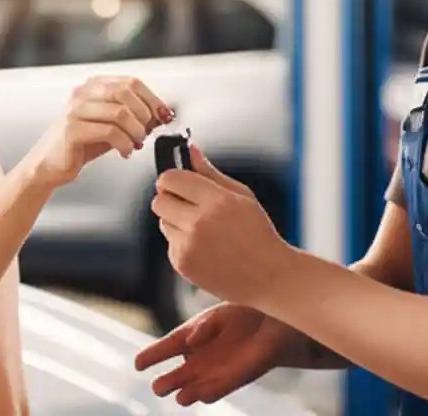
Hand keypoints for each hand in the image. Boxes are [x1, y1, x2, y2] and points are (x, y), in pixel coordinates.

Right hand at [25, 76, 171, 188]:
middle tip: (146, 132)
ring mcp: (75, 110)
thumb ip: (134, 116)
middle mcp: (83, 93)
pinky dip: (125, 144)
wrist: (50, 164)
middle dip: (144, 114)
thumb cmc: (81, 144)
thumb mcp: (112, 125)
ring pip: (121, 112)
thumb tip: (162, 113)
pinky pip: (110, 132)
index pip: (131, 82)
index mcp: (93, 86)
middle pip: (126, 92)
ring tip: (135, 144)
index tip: (165, 114)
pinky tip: (125, 152)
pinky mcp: (72, 130)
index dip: (153, 99)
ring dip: (136, 132)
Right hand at [134, 302, 292, 405]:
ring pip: (196, 386)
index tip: (137, 364)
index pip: (167, 346)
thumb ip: (203, 327)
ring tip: (179, 397)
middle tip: (157, 388)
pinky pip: (218, 388)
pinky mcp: (234, 378)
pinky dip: (209, 392)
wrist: (272, 323)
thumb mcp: (219, 315)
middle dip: (169, 382)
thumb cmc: (242, 315)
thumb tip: (191, 340)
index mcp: (191, 337)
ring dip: (188, 392)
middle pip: (179, 373)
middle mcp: (199, 357)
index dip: (152, 355)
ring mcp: (215, 370)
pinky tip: (199, 396)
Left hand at [151, 146, 291, 305]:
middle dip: (170, 198)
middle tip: (187, 203)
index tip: (178, 181)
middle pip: (159, 200)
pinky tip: (205, 247)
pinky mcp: (182, 263)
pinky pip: (170, 243)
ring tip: (203, 229)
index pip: (170, 179)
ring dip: (176, 221)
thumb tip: (190, 151)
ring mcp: (188, 246)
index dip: (171, 178)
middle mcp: (198, 223)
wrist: (268, 276)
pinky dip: (182, 242)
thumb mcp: (241, 196)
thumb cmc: (258, 233)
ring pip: (163, 222)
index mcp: (216, 201)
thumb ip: (210, 173)